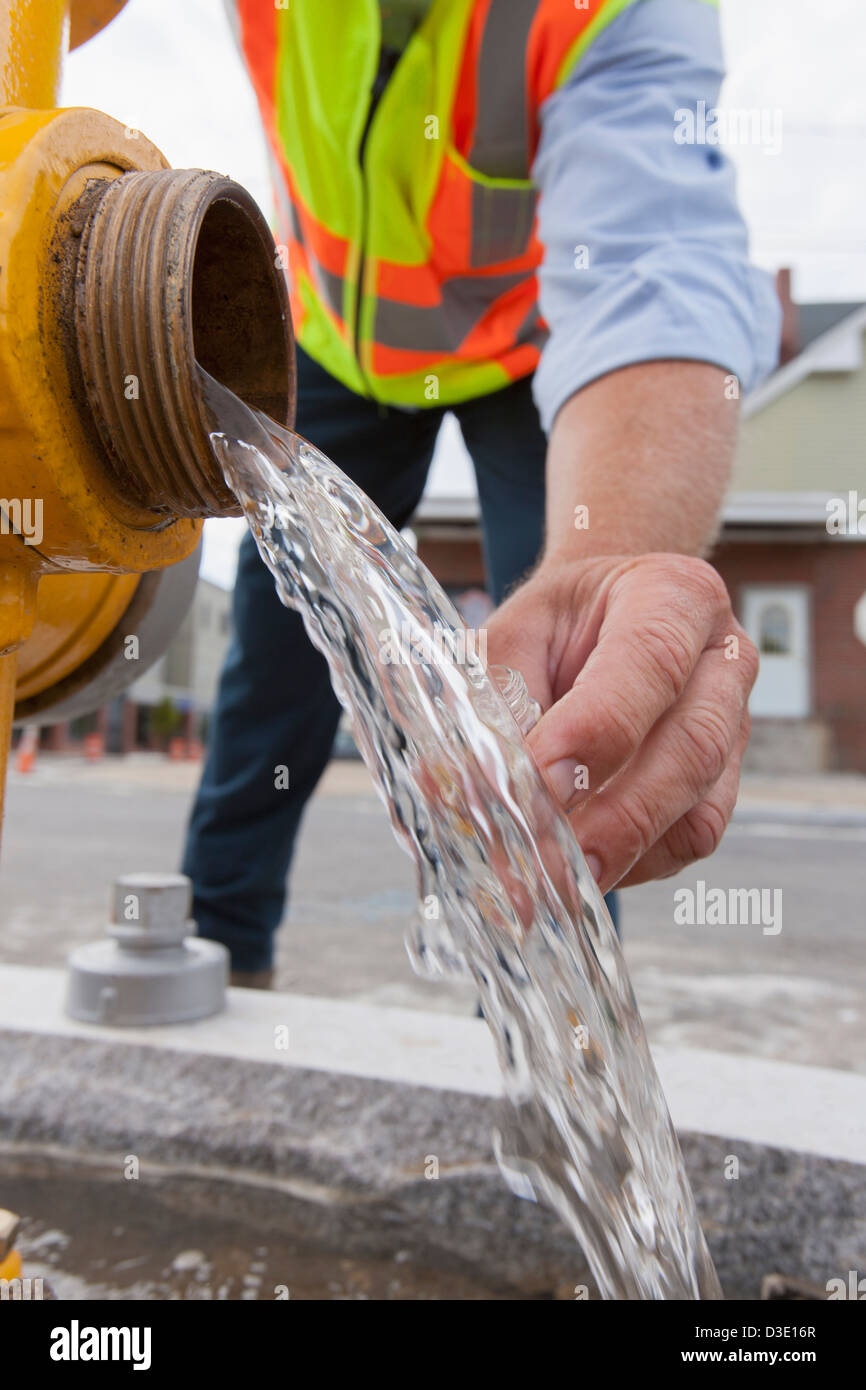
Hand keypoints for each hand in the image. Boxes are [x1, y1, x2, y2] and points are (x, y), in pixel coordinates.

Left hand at [484, 553, 757, 892]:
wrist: (601, 622)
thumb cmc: (555, 628)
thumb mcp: (514, 635)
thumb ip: (496, 699)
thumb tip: (464, 784)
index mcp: (673, 596)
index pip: (649, 663)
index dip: (596, 730)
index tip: (539, 781)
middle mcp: (723, 661)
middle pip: (690, 748)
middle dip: (615, 817)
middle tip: (548, 864)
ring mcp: (734, 727)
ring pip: (698, 806)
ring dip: (622, 852)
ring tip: (552, 883)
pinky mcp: (722, 784)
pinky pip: (688, 838)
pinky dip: (632, 863)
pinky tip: (578, 870)